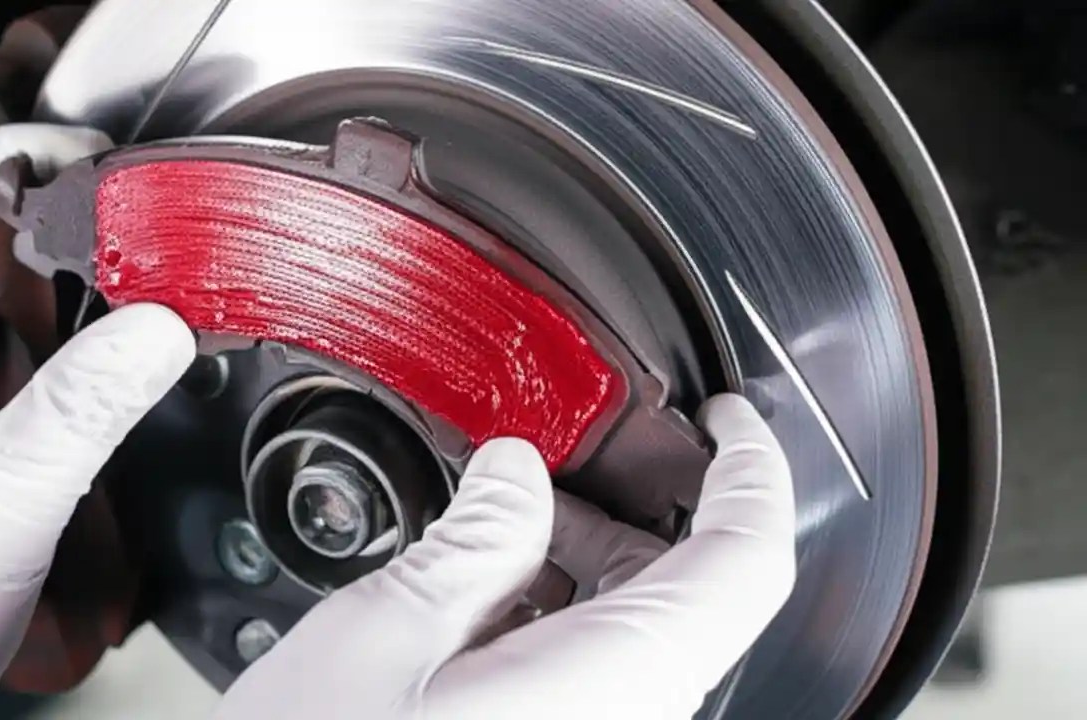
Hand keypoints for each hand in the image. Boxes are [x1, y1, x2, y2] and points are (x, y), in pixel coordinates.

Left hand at [0, 125, 195, 718]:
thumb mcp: (4, 496)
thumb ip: (87, 404)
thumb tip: (161, 325)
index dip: (15, 147)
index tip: (93, 149)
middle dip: (44, 208)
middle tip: (127, 221)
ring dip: (46, 276)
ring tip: (123, 287)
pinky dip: (42, 339)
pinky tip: (91, 374)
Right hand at [216, 393, 795, 718]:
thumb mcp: (386, 633)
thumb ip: (473, 541)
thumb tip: (515, 475)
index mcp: (615, 680)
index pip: (744, 562)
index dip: (752, 472)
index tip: (728, 422)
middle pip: (687, 594)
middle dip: (631, 514)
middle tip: (560, 469)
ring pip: (640, 637)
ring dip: (584, 569)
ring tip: (499, 533)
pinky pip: (600, 678)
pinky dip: (558, 623)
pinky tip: (482, 608)